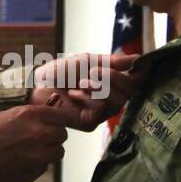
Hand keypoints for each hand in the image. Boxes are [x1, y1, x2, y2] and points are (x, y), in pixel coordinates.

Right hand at [0, 105, 68, 181]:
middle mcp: (38, 134)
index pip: (61, 115)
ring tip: (32, 152)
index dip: (60, 120)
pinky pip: (44, 167)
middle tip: (42, 139)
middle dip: (53, 136)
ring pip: (57, 153)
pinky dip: (37, 165)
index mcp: (30, 115)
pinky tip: (21, 163)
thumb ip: (26, 117)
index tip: (57, 123)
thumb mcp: (4, 116)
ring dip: (48, 152)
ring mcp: (37, 155)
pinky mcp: (33, 173)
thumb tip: (40, 117)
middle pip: (61, 135)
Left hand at [27, 51, 145, 131]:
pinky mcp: (91, 122)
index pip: (135, 80)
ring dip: (100, 86)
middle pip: (130, 91)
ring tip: (82, 82)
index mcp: (112, 83)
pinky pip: (102, 109)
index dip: (141, 72)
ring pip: (118, 100)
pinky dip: (89, 98)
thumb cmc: (61, 72)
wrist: (38, 85)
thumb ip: (112, 62)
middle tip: (94, 72)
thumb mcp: (88, 61)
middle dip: (114, 78)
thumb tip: (137, 59)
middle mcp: (110, 99)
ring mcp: (101, 112)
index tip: (142, 64)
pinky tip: (75, 94)